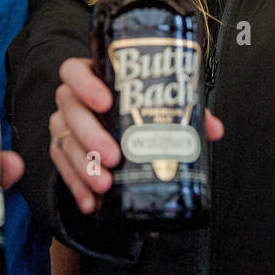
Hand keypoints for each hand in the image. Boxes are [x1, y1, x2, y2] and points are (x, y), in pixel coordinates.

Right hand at [50, 57, 222, 215]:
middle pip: (69, 109)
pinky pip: (63, 170)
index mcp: (92, 77)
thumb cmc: (131, 108)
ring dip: (83, 166)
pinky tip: (92, 203)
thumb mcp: (154, 104)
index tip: (105, 101)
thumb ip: (182, 110)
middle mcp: (72, 100)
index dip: (85, 84)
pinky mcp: (61, 153)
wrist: (109, 129)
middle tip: (112, 155)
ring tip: (104, 183)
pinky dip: (77, 188)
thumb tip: (213, 129)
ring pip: (64, 142)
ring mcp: (63, 126)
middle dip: (90, 134)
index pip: (74, 71)